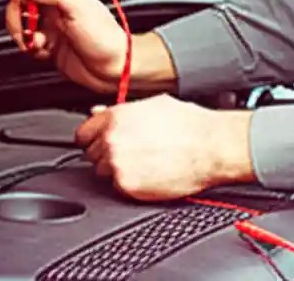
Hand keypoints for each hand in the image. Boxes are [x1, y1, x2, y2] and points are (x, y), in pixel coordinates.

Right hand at [5, 0, 128, 93]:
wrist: (113, 67)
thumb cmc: (103, 36)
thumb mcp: (79, 6)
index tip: (19, 4)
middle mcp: (56, 12)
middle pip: (22, 8)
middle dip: (18, 18)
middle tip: (27, 29)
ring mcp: (53, 31)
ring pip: (23, 28)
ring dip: (24, 36)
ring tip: (38, 42)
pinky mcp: (51, 49)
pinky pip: (30, 46)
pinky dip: (32, 49)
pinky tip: (44, 52)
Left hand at [74, 95, 254, 200]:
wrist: (210, 147)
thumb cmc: (189, 125)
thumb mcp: (153, 105)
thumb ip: (119, 110)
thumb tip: (98, 112)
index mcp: (115, 118)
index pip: (83, 133)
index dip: (94, 138)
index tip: (103, 142)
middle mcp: (111, 140)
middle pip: (91, 154)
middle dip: (108, 154)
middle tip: (134, 152)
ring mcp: (117, 164)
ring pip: (103, 172)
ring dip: (118, 170)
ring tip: (145, 162)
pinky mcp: (127, 186)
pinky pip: (118, 188)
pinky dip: (131, 184)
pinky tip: (150, 174)